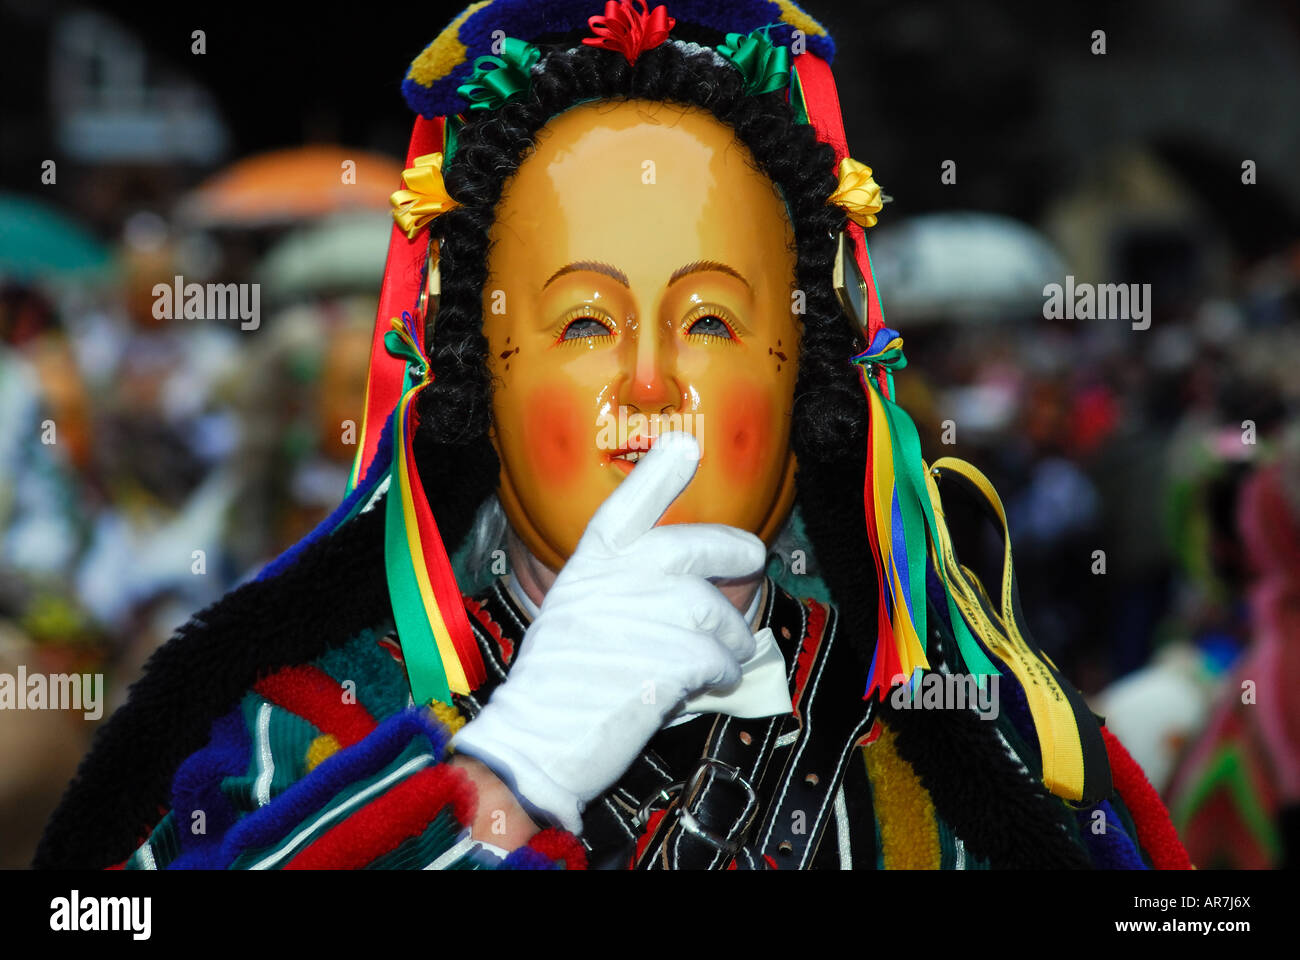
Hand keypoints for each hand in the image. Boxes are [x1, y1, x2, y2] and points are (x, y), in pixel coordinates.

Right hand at [452, 432, 764, 833]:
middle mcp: (614, 582)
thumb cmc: (559, 682)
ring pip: (716, 611)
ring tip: (723, 656)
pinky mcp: (663, 663)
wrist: (537, 740)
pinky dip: (723, 672)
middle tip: (752, 558)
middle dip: (734, 551)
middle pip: (694, 548)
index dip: (658, 475)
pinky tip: (710, 682)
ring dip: (731, 637)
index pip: (626, 507)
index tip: (685, 446)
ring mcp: (639, 620)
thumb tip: (686, 586)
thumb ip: (622, 588)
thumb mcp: (577, 612)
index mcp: (589, 566)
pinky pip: (717, 657)